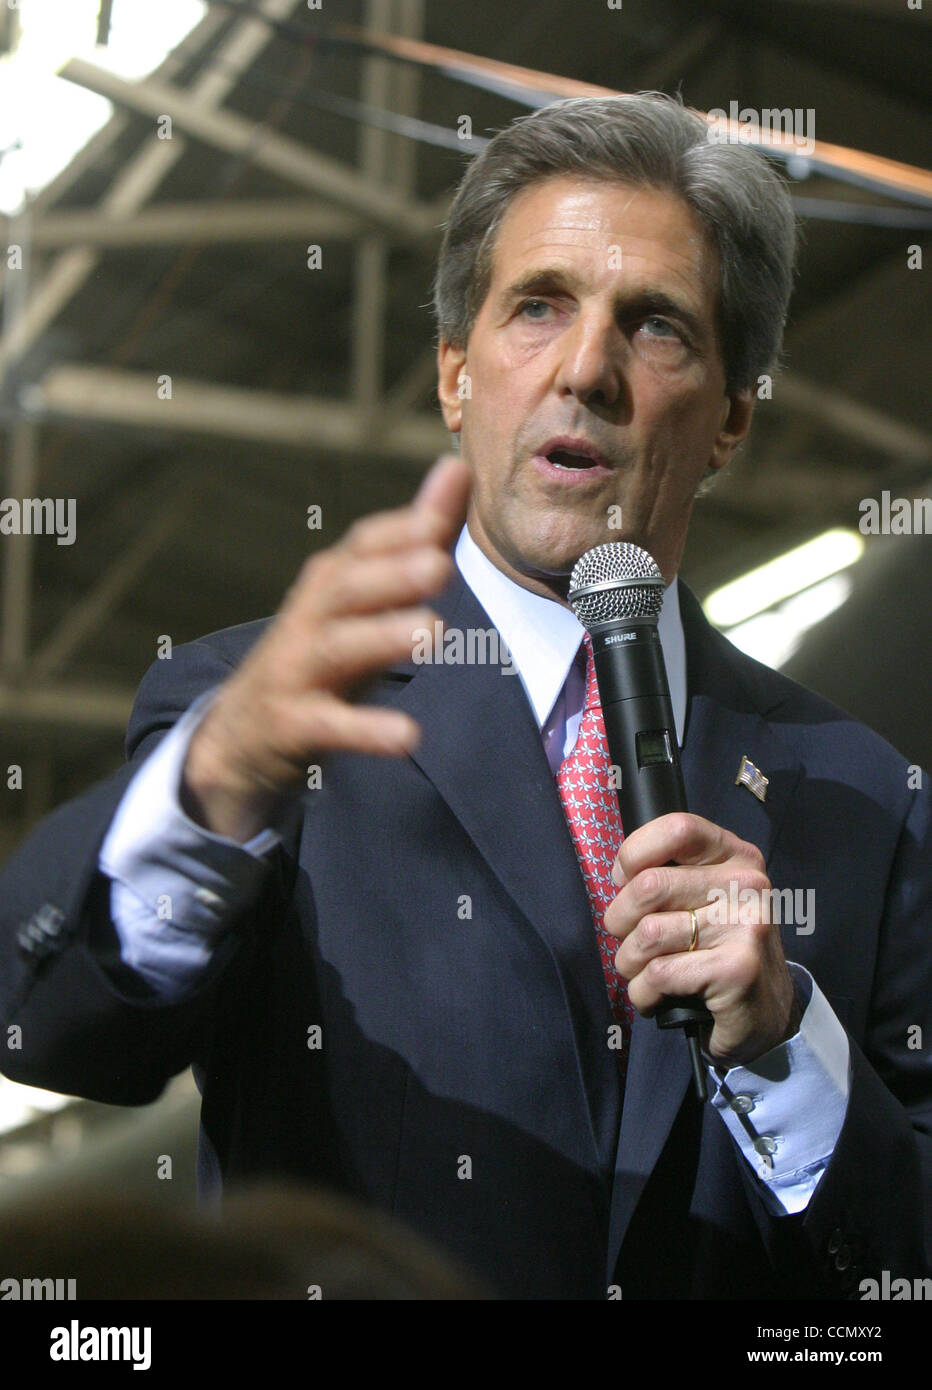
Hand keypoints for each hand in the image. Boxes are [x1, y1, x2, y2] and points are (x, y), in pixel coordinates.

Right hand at [182, 454, 471, 841]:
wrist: (240, 734)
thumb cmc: (321, 652)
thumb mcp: (367, 598)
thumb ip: (416, 539)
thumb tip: (458, 468)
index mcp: (331, 583)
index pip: (365, 544)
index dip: (404, 525)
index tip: (451, 496)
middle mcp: (309, 616)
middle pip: (347, 587)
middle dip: (392, 574)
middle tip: (441, 565)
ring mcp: (294, 669)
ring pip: (336, 647)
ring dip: (381, 637)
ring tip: (434, 632)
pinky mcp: (290, 723)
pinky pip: (330, 725)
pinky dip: (367, 730)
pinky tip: (407, 735)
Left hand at [603, 813, 801, 1066]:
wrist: (768, 1015)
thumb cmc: (719, 951)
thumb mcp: (704, 899)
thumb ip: (670, 874)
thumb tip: (622, 873)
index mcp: (737, 856)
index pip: (677, 829)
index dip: (634, 854)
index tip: (625, 882)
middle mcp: (748, 884)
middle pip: (649, 885)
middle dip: (620, 920)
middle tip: (629, 940)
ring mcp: (746, 925)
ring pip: (648, 933)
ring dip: (630, 962)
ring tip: (644, 973)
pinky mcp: (737, 969)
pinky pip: (659, 974)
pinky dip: (643, 992)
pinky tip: (657, 997)